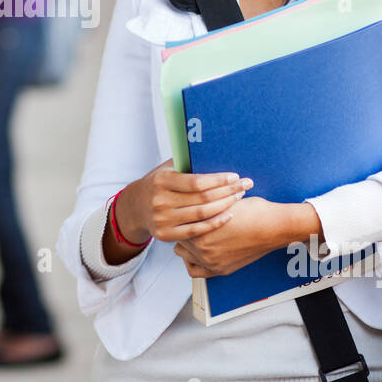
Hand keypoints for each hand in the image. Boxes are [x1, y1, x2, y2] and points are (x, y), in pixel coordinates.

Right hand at [101, 158, 251, 264]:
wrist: (135, 207)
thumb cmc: (158, 183)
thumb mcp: (166, 168)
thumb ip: (185, 162)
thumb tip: (212, 147)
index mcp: (161, 181)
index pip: (196, 182)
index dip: (218, 180)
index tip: (234, 176)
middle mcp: (160, 201)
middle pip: (202, 198)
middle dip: (228, 191)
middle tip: (246, 184)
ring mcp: (163, 220)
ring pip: (202, 214)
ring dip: (225, 205)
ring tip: (240, 197)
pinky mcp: (166, 235)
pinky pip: (196, 230)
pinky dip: (215, 223)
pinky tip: (229, 215)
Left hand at [174, 197, 319, 277]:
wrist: (274, 227)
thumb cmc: (253, 210)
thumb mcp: (222, 200)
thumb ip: (202, 203)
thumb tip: (188, 196)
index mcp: (200, 227)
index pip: (178, 221)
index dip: (182, 213)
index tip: (184, 209)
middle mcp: (202, 247)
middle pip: (178, 237)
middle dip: (183, 228)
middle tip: (189, 220)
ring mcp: (211, 261)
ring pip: (183, 254)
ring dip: (186, 245)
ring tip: (194, 234)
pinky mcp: (220, 270)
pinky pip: (194, 271)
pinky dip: (193, 262)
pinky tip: (198, 252)